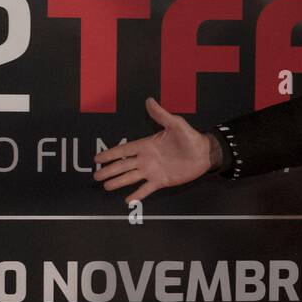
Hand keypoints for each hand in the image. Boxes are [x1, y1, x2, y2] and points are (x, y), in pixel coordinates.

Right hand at [92, 97, 213, 204]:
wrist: (204, 154)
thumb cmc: (190, 137)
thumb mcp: (176, 124)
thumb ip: (161, 115)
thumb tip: (150, 100)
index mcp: (147, 145)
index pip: (124, 150)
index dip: (110, 154)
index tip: (97, 158)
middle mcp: (146, 159)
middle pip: (123, 165)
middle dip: (109, 170)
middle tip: (96, 175)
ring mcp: (152, 171)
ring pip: (131, 177)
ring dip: (118, 182)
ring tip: (106, 186)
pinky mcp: (161, 181)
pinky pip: (146, 189)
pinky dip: (137, 195)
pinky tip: (127, 200)